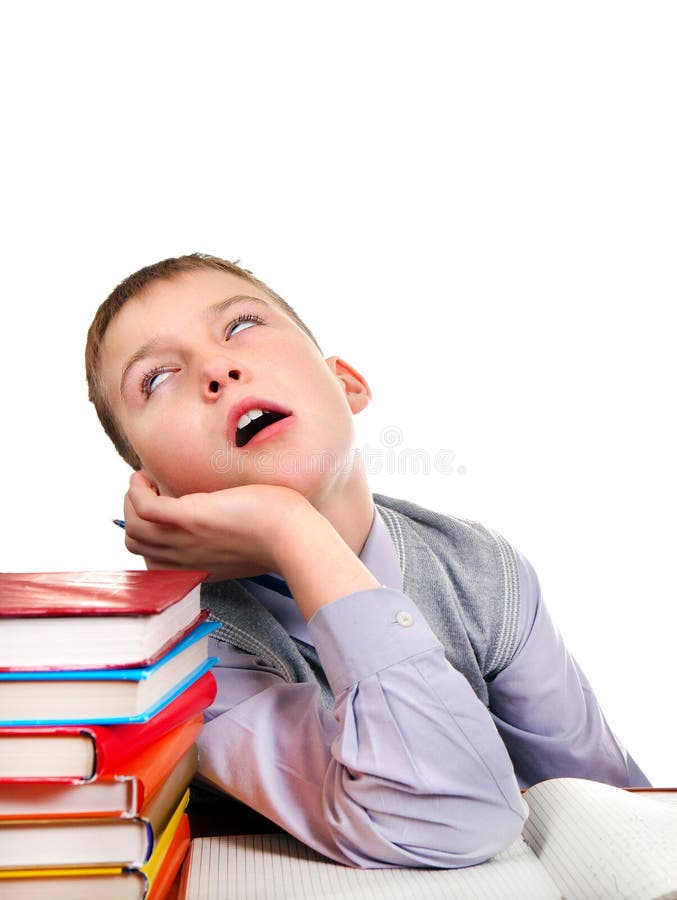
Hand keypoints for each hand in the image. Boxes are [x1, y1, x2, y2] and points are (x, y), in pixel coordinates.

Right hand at [123, 470, 310, 581]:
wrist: (293, 537)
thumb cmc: (280, 535)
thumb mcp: (244, 544)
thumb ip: (226, 540)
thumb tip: (225, 520)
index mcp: (197, 568)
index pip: (152, 562)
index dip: (147, 534)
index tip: (158, 509)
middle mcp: (185, 559)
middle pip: (135, 543)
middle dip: (132, 513)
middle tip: (150, 490)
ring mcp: (184, 540)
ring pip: (133, 528)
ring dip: (131, 500)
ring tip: (146, 482)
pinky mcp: (189, 518)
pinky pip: (143, 508)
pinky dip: (136, 489)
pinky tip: (146, 476)